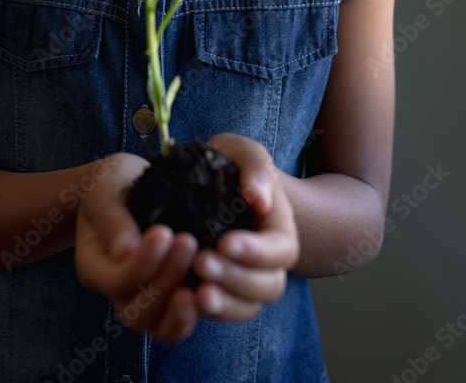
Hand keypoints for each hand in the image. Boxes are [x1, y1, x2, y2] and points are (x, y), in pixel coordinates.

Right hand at [75, 152, 201, 342]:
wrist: (132, 184)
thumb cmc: (115, 183)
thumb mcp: (104, 190)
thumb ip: (111, 218)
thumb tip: (125, 251)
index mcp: (94, 266)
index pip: (116, 281)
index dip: (142, 264)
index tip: (164, 231)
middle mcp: (116, 292)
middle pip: (137, 311)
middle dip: (166, 280)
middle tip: (188, 242)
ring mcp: (142, 299)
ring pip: (158, 326)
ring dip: (182, 304)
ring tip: (203, 269)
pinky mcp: (168, 298)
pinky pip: (177, 324)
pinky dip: (194, 313)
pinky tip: (211, 289)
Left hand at [191, 133, 298, 321]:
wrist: (213, 185)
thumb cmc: (230, 165)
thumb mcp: (242, 152)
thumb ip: (255, 166)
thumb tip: (259, 199)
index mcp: (278, 228)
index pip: (281, 250)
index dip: (257, 252)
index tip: (225, 242)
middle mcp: (268, 262)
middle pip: (268, 286)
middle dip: (236, 279)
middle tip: (200, 263)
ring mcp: (246, 280)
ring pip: (248, 307)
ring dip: (224, 304)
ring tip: (195, 293)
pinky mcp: (221, 291)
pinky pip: (224, 313)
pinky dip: (208, 312)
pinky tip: (185, 300)